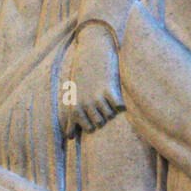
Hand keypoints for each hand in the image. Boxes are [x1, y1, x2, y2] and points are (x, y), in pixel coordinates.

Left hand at [60, 23, 122, 137]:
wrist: (92, 52)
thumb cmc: (83, 78)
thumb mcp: (73, 97)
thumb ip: (72, 119)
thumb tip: (70, 138)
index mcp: (75, 106)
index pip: (87, 128)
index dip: (93, 123)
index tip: (92, 112)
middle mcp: (84, 104)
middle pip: (100, 122)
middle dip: (103, 115)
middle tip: (100, 100)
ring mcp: (96, 97)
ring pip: (110, 115)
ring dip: (111, 107)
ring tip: (106, 95)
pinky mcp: (108, 89)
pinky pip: (119, 106)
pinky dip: (120, 103)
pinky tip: (116, 94)